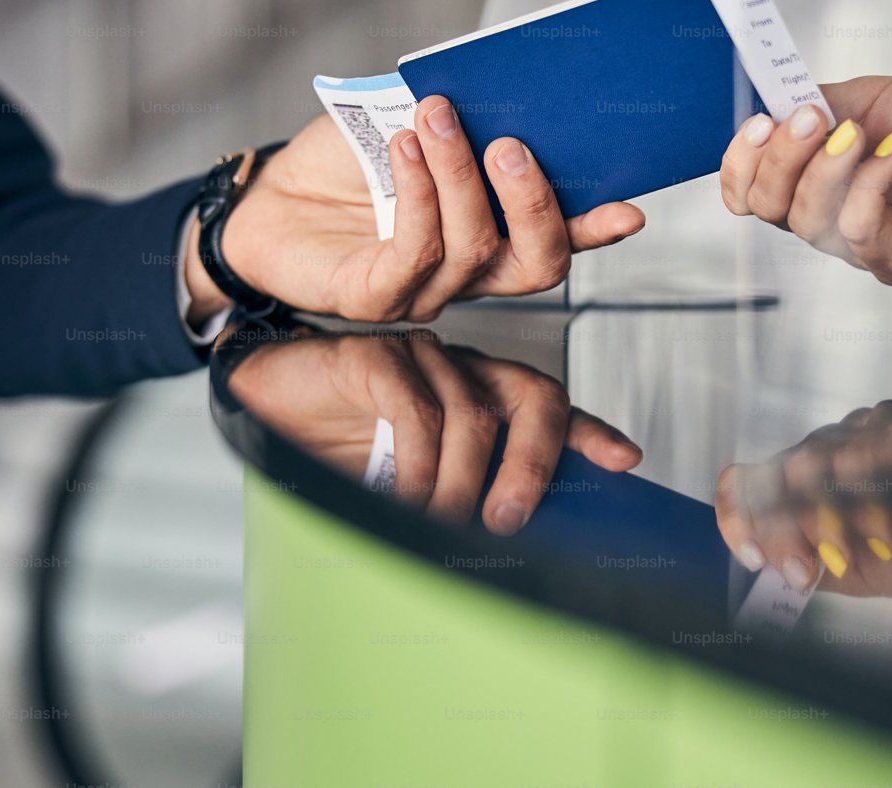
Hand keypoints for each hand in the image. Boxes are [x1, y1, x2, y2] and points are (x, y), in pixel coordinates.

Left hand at [188, 96, 646, 323]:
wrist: (266, 198)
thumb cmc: (340, 169)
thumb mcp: (410, 128)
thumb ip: (459, 124)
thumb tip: (501, 93)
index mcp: (490, 236)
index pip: (557, 241)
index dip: (595, 230)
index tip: (629, 209)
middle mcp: (467, 275)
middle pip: (535, 266)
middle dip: (534, 204)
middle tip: (511, 146)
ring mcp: (425, 293)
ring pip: (473, 249)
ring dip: (459, 176)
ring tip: (437, 118)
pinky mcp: (376, 300)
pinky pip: (414, 253)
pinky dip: (417, 193)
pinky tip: (403, 149)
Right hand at [228, 328, 642, 533]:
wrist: (266, 406)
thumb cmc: (342, 442)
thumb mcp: (413, 476)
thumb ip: (462, 488)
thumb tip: (505, 536)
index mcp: (480, 390)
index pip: (548, 405)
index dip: (589, 432)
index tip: (625, 462)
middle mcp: (462, 367)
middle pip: (531, 395)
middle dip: (534, 462)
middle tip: (510, 520)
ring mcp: (423, 355)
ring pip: (472, 416)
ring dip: (459, 485)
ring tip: (438, 526)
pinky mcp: (379, 355)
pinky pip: (418, 410)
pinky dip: (417, 465)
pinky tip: (403, 499)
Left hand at [715, 401, 891, 599]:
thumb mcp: (848, 574)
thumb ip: (801, 561)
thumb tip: (758, 555)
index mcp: (807, 489)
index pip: (748, 483)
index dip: (738, 517)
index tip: (750, 556)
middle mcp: (825, 457)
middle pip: (771, 476)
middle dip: (780, 531)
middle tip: (802, 571)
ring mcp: (857, 436)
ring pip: (806, 461)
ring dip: (824, 519)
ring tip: (849, 553)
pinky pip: (855, 447)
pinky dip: (862, 496)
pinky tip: (881, 527)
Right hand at [720, 75, 891, 284]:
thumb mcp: (860, 98)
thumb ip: (806, 108)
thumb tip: (767, 108)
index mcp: (814, 182)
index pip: (749, 193)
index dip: (740, 165)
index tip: (758, 125)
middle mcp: (830, 217)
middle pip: (767, 207)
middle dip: (782, 159)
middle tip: (812, 119)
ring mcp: (859, 243)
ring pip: (806, 221)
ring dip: (828, 167)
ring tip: (861, 132)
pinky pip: (856, 231)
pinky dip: (870, 185)